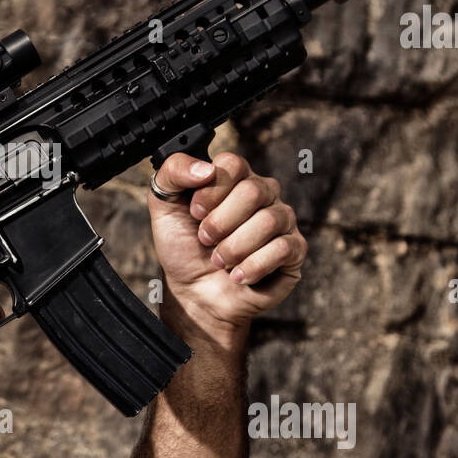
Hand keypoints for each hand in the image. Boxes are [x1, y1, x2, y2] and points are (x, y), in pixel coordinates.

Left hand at [148, 152, 306, 330]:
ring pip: (268, 221)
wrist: (194, 293)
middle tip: (205, 239)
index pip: (233, 164)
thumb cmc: (183, 247)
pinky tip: (236, 276)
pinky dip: (252, 266)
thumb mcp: (163, 206)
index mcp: (234, 178)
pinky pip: (282, 248)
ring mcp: (282, 220)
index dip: (210, 191)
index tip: (195, 213)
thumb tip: (206, 168)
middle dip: (220, 223)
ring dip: (233, 247)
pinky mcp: (294, 249)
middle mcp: (263, 193)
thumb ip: (173, 172)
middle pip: (252, 191)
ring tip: (218, 261)